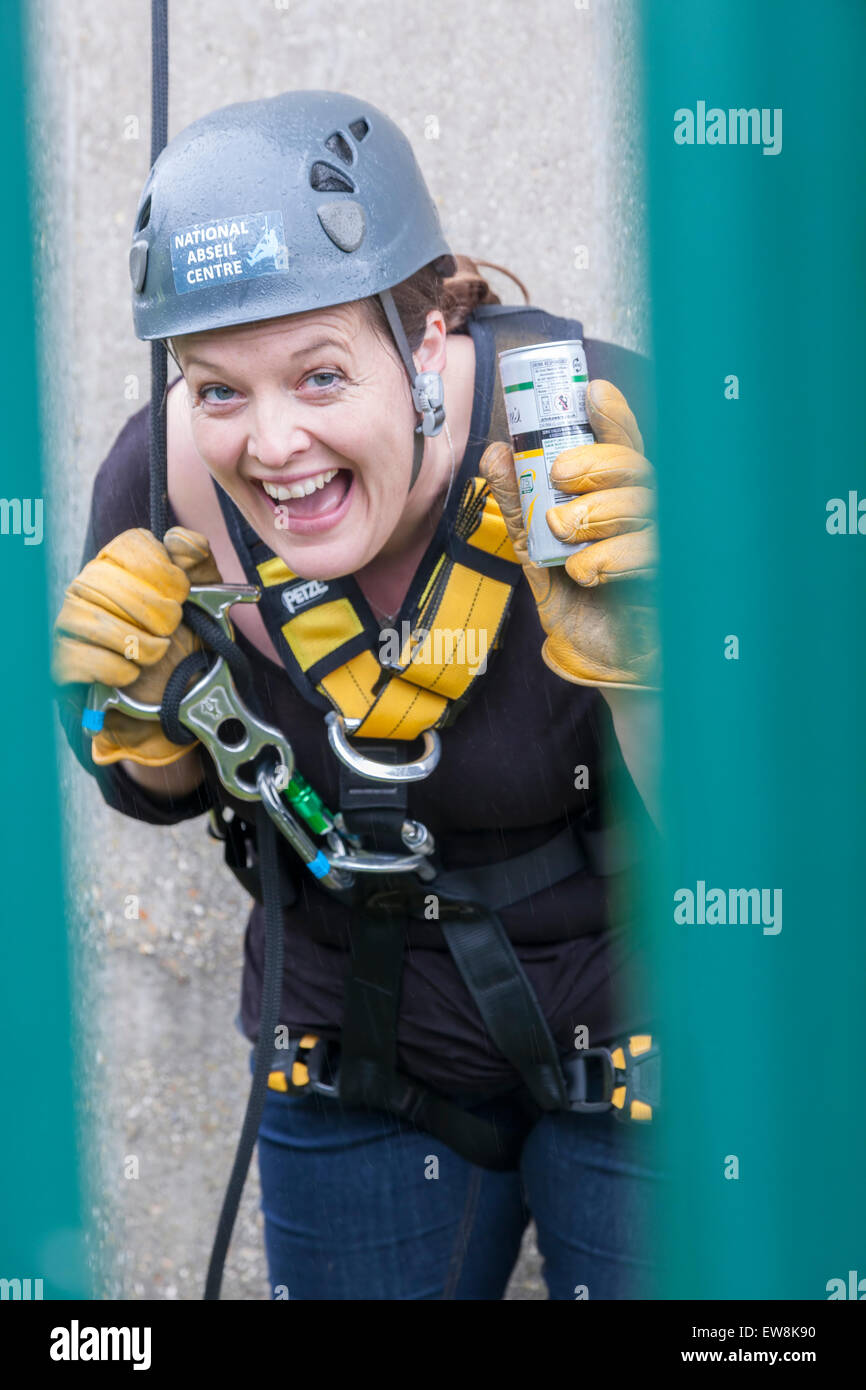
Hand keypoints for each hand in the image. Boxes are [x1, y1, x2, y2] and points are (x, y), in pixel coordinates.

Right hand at [53, 527, 221, 764]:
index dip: (162, 569)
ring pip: (95, 620)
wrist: (175, 698)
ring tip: (156, 653)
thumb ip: (198, 561)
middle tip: (171, 629)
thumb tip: (177, 540)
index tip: (181, 593)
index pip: (129, 544)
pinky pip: (84, 659)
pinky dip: (119, 671)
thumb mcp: (207, 598)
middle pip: (109, 580)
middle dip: (154, 610)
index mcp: (119, 564)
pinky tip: (132, 674)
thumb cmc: (186, 641)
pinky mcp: (62, 662)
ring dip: (140, 643)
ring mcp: (69, 623)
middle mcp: (86, 587)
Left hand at [479, 379, 659, 688]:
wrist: (597, 656)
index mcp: (617, 494)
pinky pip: (652, 552)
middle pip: (636, 467)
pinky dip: (614, 557)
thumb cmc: (577, 596)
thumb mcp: (536, 547)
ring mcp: (663, 541)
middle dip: (598, 463)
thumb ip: (519, 502)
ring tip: (563, 530)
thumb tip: (495, 451)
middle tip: (561, 474)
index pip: (623, 443)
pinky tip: (586, 570)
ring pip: (645, 505)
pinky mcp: (670, 577)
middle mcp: (646, 510)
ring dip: (599, 511)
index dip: (613, 414)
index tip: (591, 391)